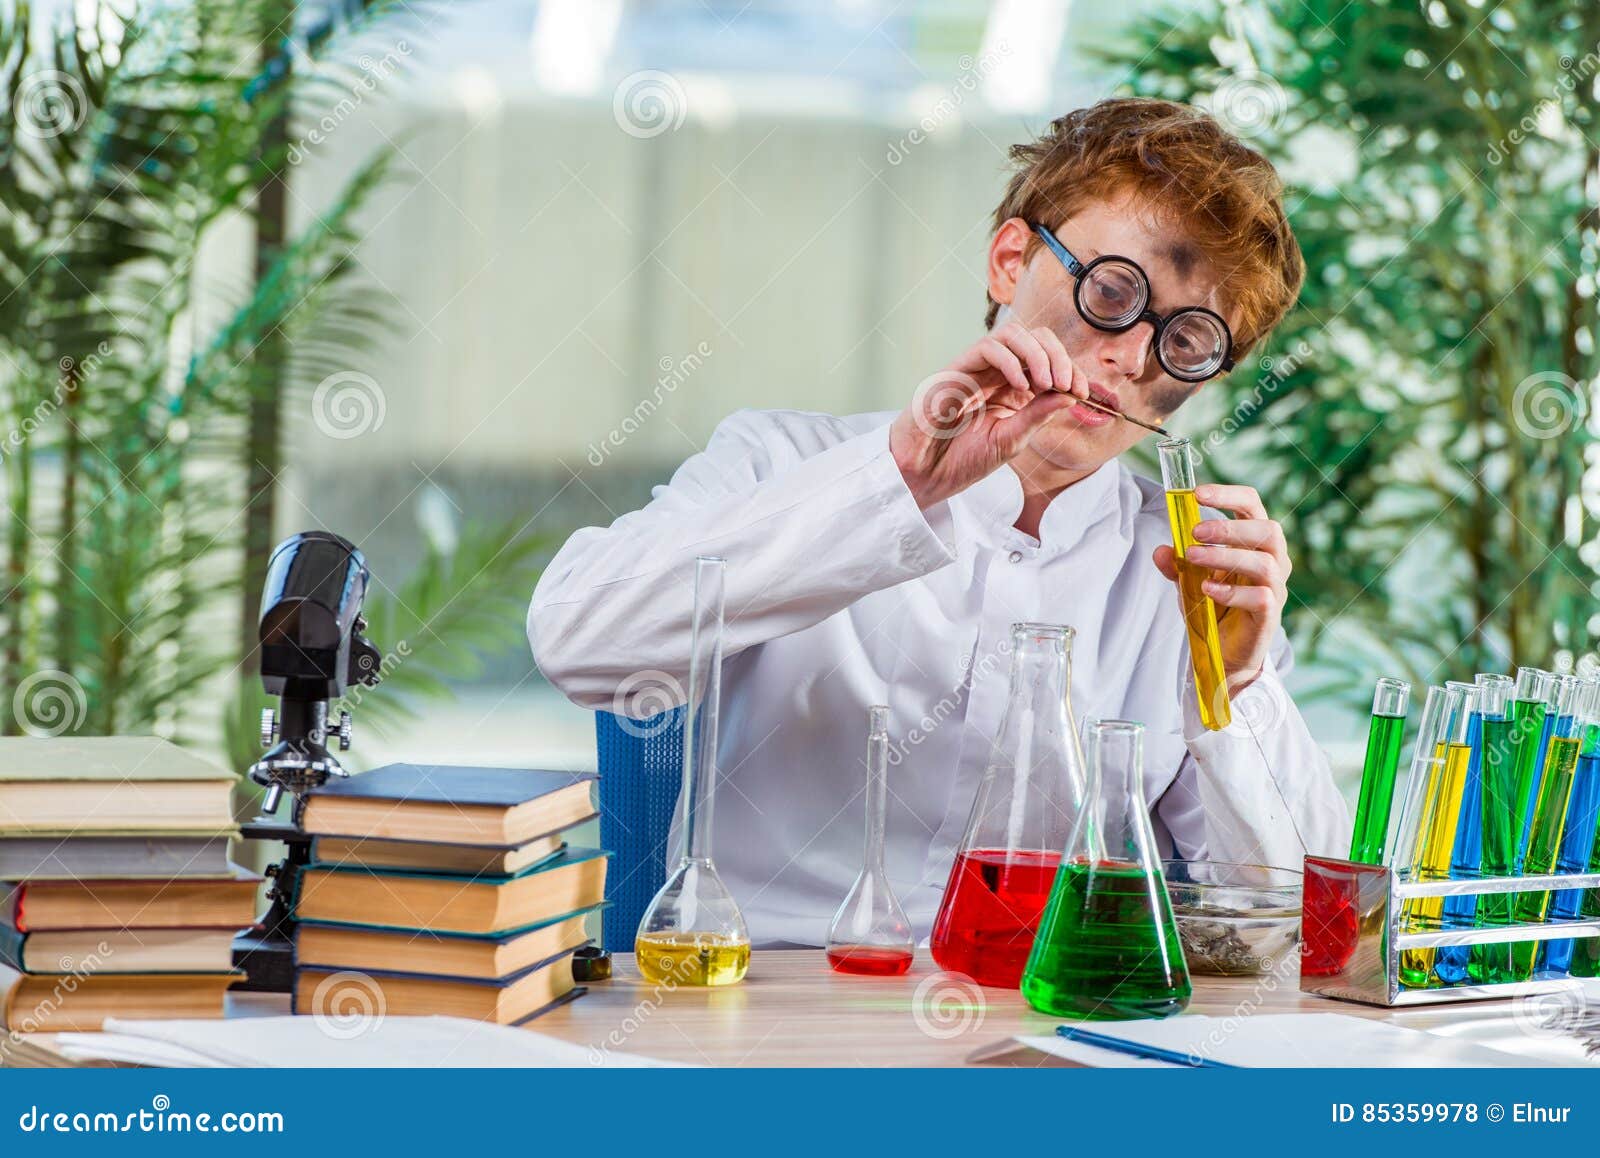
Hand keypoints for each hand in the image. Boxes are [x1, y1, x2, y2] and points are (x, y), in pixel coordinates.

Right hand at [889, 321, 1089, 509]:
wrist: (925, 474)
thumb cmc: (962, 459)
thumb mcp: (1012, 439)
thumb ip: (1038, 415)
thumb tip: (1070, 395)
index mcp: (1012, 388)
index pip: (1048, 359)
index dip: (1071, 369)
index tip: (1083, 392)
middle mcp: (996, 373)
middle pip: (1035, 337)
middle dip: (1059, 356)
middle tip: (1068, 384)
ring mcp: (976, 369)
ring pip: (1013, 334)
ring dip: (1038, 354)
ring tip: (1046, 383)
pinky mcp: (957, 370)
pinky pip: (988, 347)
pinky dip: (1011, 361)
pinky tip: (1021, 387)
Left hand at [1152, 483, 1288, 691]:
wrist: (1221, 653)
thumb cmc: (1211, 606)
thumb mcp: (1187, 581)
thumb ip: (1175, 565)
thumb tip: (1159, 550)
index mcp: (1254, 542)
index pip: (1252, 505)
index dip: (1228, 494)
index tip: (1197, 494)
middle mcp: (1272, 560)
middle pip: (1267, 530)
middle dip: (1228, 527)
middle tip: (1194, 532)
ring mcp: (1274, 587)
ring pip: (1265, 562)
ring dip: (1226, 556)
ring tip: (1193, 558)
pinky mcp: (1269, 614)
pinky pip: (1261, 596)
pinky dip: (1232, 591)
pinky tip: (1207, 590)